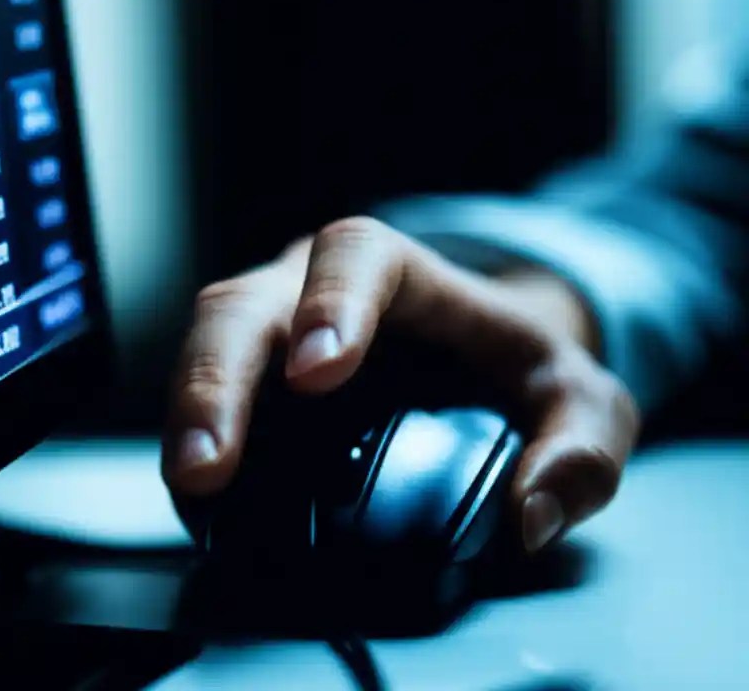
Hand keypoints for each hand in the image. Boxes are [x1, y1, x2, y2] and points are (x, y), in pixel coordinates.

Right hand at [162, 216, 638, 553]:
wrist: (472, 365)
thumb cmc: (516, 368)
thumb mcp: (580, 400)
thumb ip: (580, 447)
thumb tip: (531, 516)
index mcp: (403, 273)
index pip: (355, 254)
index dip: (330, 302)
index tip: (316, 373)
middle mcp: (314, 291)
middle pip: (244, 304)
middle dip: (218, 380)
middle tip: (210, 463)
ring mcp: (270, 336)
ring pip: (205, 345)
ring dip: (189, 415)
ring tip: (191, 490)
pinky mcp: (247, 386)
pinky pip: (202, 402)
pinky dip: (192, 448)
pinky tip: (197, 503)